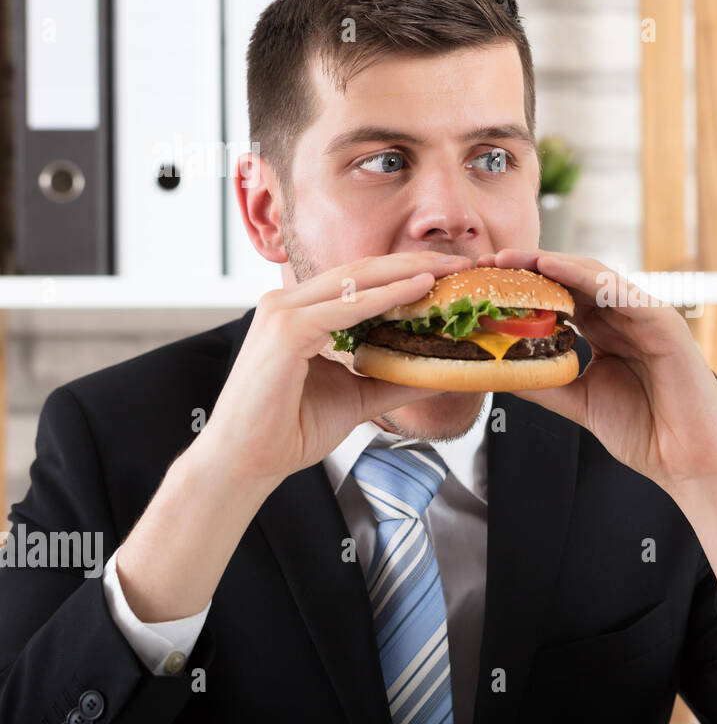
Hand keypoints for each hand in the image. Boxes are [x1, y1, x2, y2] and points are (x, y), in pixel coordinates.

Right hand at [200, 250, 474, 487]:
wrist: (249, 461)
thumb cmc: (291, 429)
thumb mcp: (358, 396)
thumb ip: (395, 379)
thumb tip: (442, 374)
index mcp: (301, 312)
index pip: (361, 280)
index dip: (407, 272)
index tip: (451, 273)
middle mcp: (289, 303)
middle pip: (362, 270)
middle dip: (415, 263)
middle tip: (461, 262)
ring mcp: (283, 312)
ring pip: (356, 279)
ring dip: (407, 272)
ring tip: (449, 269)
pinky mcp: (285, 330)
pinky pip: (345, 306)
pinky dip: (385, 297)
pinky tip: (418, 291)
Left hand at [476, 249, 716, 492]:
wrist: (688, 461)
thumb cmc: (646, 432)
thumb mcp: (579, 402)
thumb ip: (544, 382)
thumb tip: (497, 371)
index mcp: (608, 333)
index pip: (562, 298)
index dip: (524, 288)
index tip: (483, 285)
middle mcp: (625, 318)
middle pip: (572, 279)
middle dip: (529, 267)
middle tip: (486, 264)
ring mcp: (645, 316)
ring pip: (592, 276)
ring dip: (549, 263)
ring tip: (511, 260)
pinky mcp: (663, 322)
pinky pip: (618, 290)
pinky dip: (583, 276)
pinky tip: (552, 268)